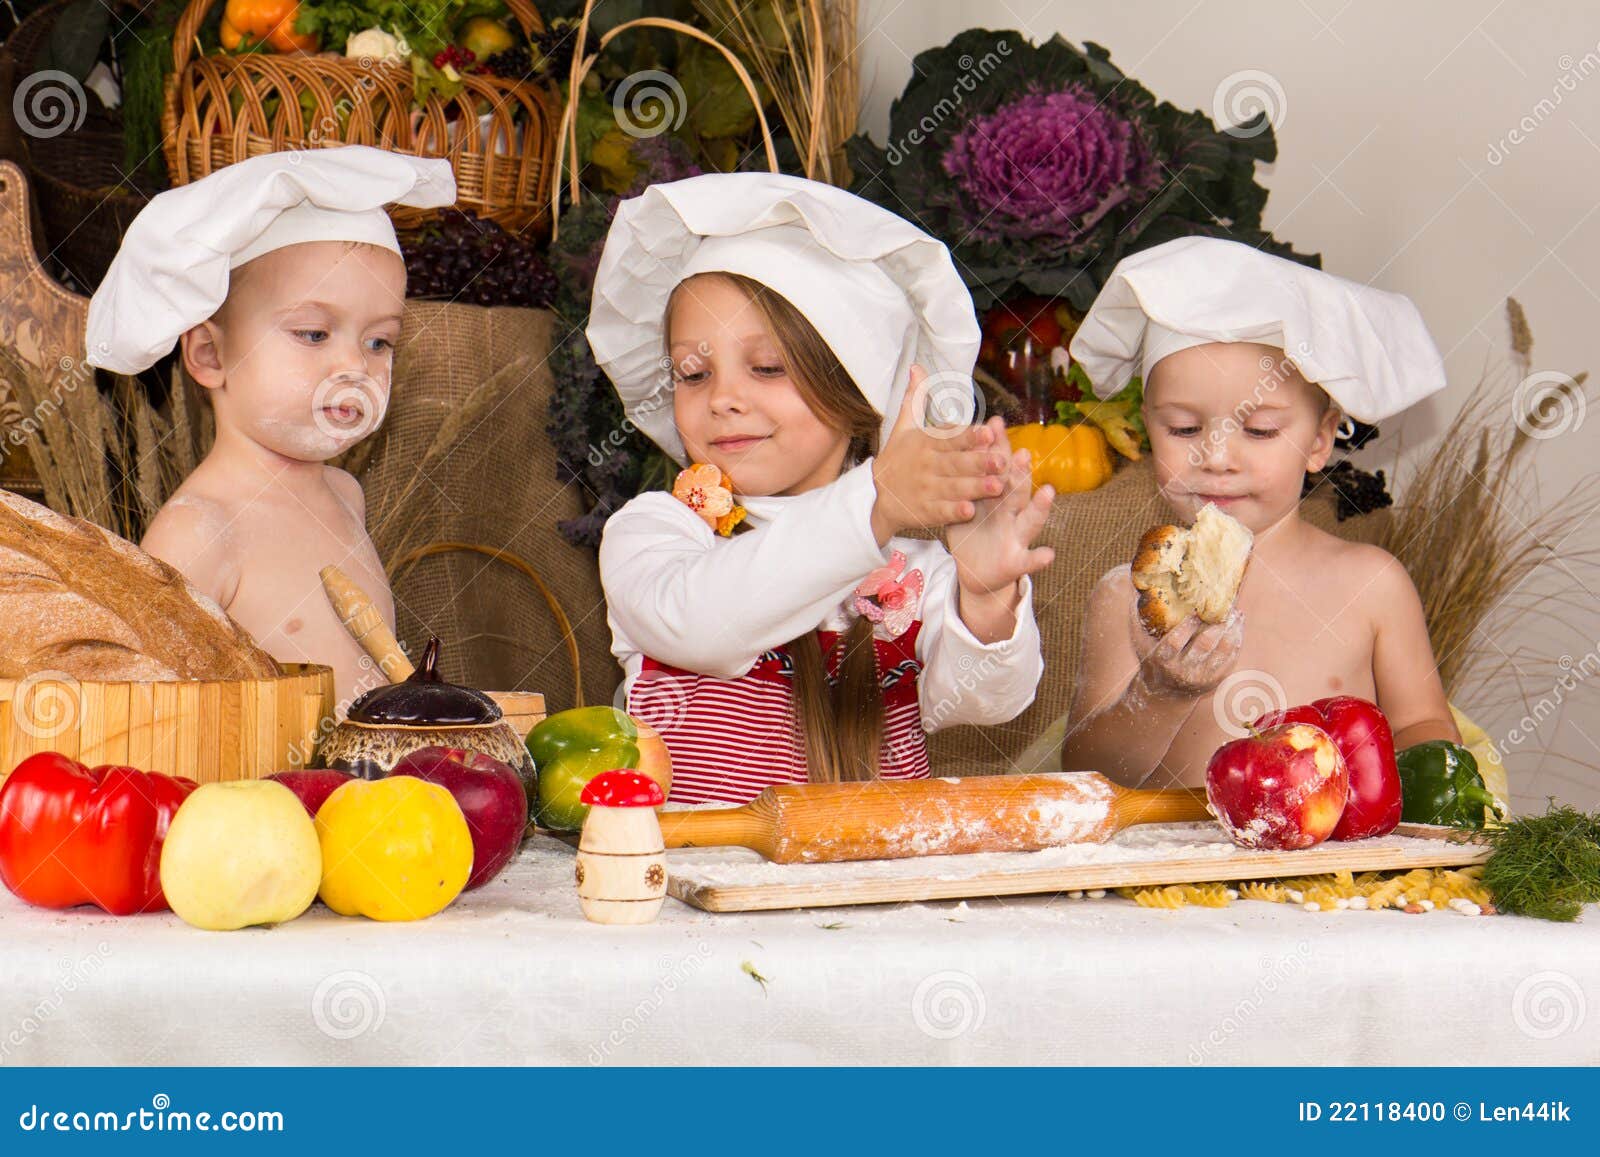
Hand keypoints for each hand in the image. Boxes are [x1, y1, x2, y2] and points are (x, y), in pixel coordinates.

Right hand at [870, 365, 1009, 544]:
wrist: (874, 494)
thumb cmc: (897, 458)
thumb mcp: (903, 427)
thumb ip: (915, 399)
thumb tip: (916, 368)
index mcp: (926, 443)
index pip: (950, 437)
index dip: (969, 434)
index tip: (989, 430)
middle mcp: (927, 465)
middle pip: (956, 463)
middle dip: (979, 462)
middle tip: (1002, 461)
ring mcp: (925, 490)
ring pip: (954, 488)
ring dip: (975, 487)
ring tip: (997, 486)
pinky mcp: (924, 511)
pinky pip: (941, 511)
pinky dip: (954, 512)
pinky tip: (970, 511)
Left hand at [947, 438, 1055, 595]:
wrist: (977, 570)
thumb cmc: (972, 530)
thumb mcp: (966, 500)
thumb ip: (965, 472)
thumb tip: (952, 436)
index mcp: (996, 495)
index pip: (998, 467)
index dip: (997, 447)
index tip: (994, 424)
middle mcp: (1011, 512)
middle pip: (1016, 489)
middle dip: (1020, 472)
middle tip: (1022, 453)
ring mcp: (1017, 535)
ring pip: (1031, 520)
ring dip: (1040, 507)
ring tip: (1048, 492)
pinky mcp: (1017, 561)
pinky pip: (1030, 560)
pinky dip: (1039, 558)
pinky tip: (1048, 555)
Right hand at [1132, 610, 1243, 699]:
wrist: (1165, 692)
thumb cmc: (1152, 657)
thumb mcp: (1140, 640)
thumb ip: (1138, 614)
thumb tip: (1137, 583)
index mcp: (1163, 660)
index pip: (1175, 642)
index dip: (1187, 625)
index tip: (1197, 609)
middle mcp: (1182, 671)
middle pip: (1204, 645)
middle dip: (1217, 624)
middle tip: (1225, 606)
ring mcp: (1202, 677)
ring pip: (1223, 650)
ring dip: (1232, 629)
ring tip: (1236, 613)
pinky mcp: (1216, 680)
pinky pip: (1231, 658)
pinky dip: (1237, 640)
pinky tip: (1238, 624)